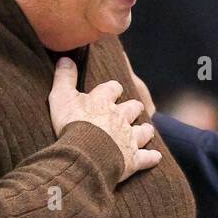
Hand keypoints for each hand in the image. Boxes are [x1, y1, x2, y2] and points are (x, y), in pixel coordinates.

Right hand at [48, 58, 159, 181]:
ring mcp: (129, 138)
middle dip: (134, 108)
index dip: (113, 89)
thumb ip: (64, 78)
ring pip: (144, 131)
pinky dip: (151, 157)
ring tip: (146, 130)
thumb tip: (65, 58)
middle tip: (133, 109)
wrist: (85, 154)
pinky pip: (148, 157)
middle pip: (133, 108)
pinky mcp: (134, 158)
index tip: (113, 90)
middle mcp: (121, 117)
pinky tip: (155, 157)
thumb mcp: (61, 98)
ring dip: (145, 130)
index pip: (113, 88)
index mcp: (103, 101)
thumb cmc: (71, 125)